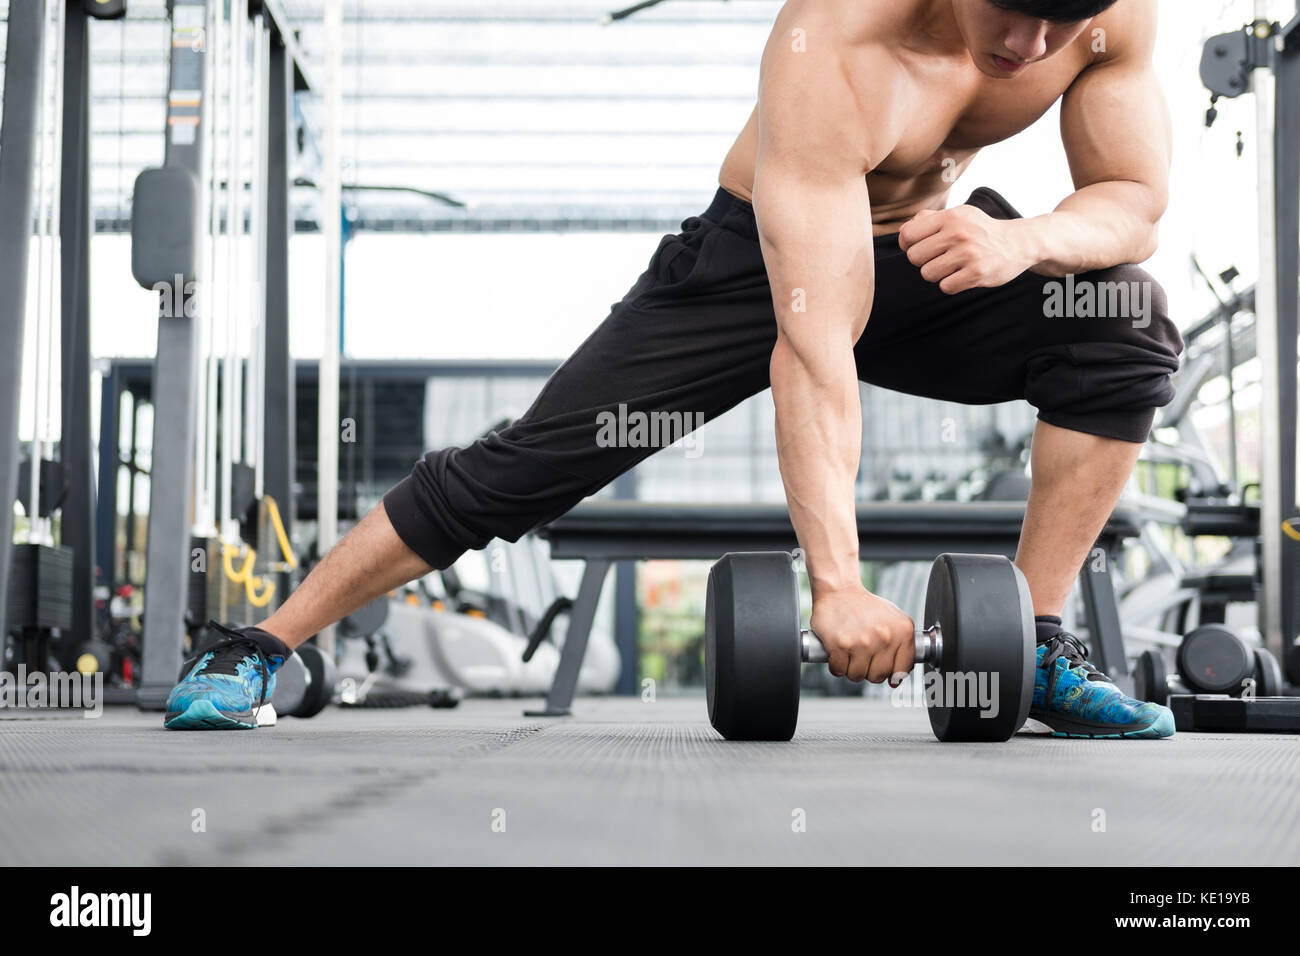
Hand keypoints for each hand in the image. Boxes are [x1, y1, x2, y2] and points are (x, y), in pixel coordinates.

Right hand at [809, 586, 916, 684]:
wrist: (839, 590)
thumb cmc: (865, 605)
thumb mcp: (895, 619)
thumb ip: (903, 644)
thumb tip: (900, 675)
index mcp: (903, 631)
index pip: (901, 671)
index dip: (891, 675)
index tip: (885, 672)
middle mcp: (885, 637)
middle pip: (878, 676)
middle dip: (869, 672)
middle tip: (864, 660)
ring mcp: (862, 642)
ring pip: (857, 676)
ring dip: (851, 670)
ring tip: (851, 655)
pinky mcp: (839, 645)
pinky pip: (838, 670)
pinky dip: (836, 666)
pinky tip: (838, 654)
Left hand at [898, 206, 1034, 294]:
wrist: (1017, 243)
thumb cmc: (981, 230)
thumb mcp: (958, 215)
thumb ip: (929, 219)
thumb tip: (903, 231)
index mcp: (950, 217)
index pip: (908, 235)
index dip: (908, 245)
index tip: (919, 247)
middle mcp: (958, 233)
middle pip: (914, 257)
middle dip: (923, 261)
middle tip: (940, 258)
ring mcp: (968, 253)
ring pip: (927, 274)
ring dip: (937, 274)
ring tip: (952, 266)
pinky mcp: (977, 272)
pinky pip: (945, 287)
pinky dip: (951, 284)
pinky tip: (962, 275)